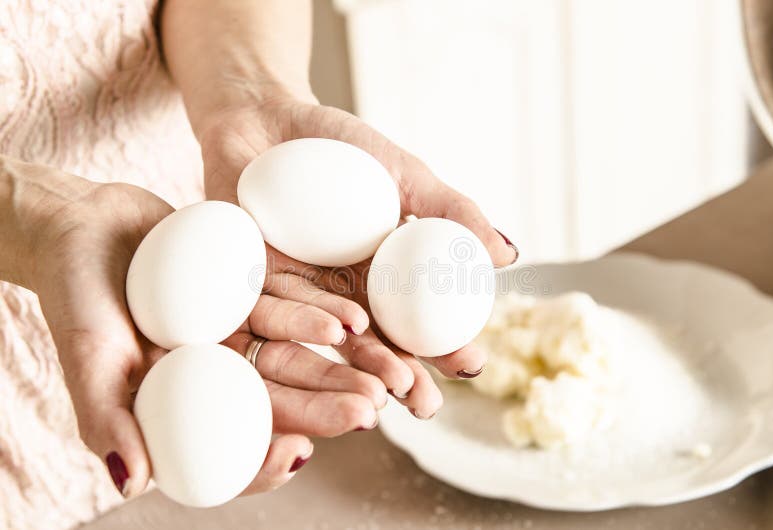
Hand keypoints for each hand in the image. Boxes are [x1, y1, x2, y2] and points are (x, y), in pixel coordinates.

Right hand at [28, 175, 381, 496]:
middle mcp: (218, 370)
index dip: (269, 451)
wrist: (84, 225)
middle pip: (279, 395)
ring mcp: (237, 330)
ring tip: (384, 370)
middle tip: (371, 408)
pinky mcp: (249, 292)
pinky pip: (290, 303)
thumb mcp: (88, 355)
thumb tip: (133, 484)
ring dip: (340, 363)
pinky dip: (321, 312)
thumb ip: (106, 419)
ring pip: (296, 352)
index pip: (233, 439)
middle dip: (327, 404)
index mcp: (184, 401)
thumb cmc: (74, 294)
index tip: (304, 452)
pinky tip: (356, 321)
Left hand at [198, 94, 518, 418]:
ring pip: (330, 338)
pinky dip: (310, 321)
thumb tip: (509, 256)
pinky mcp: (252, 280)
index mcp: (380, 273)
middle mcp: (340, 290)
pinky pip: (279, 306)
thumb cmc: (339, 141)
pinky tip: (341, 334)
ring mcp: (297, 288)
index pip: (417, 321)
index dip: (444, 348)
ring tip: (388, 391)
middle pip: (375, 344)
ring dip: (359, 367)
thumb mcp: (404, 171)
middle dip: (402, 378)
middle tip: (426, 404)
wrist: (265, 112)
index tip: (471, 365)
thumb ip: (452, 211)